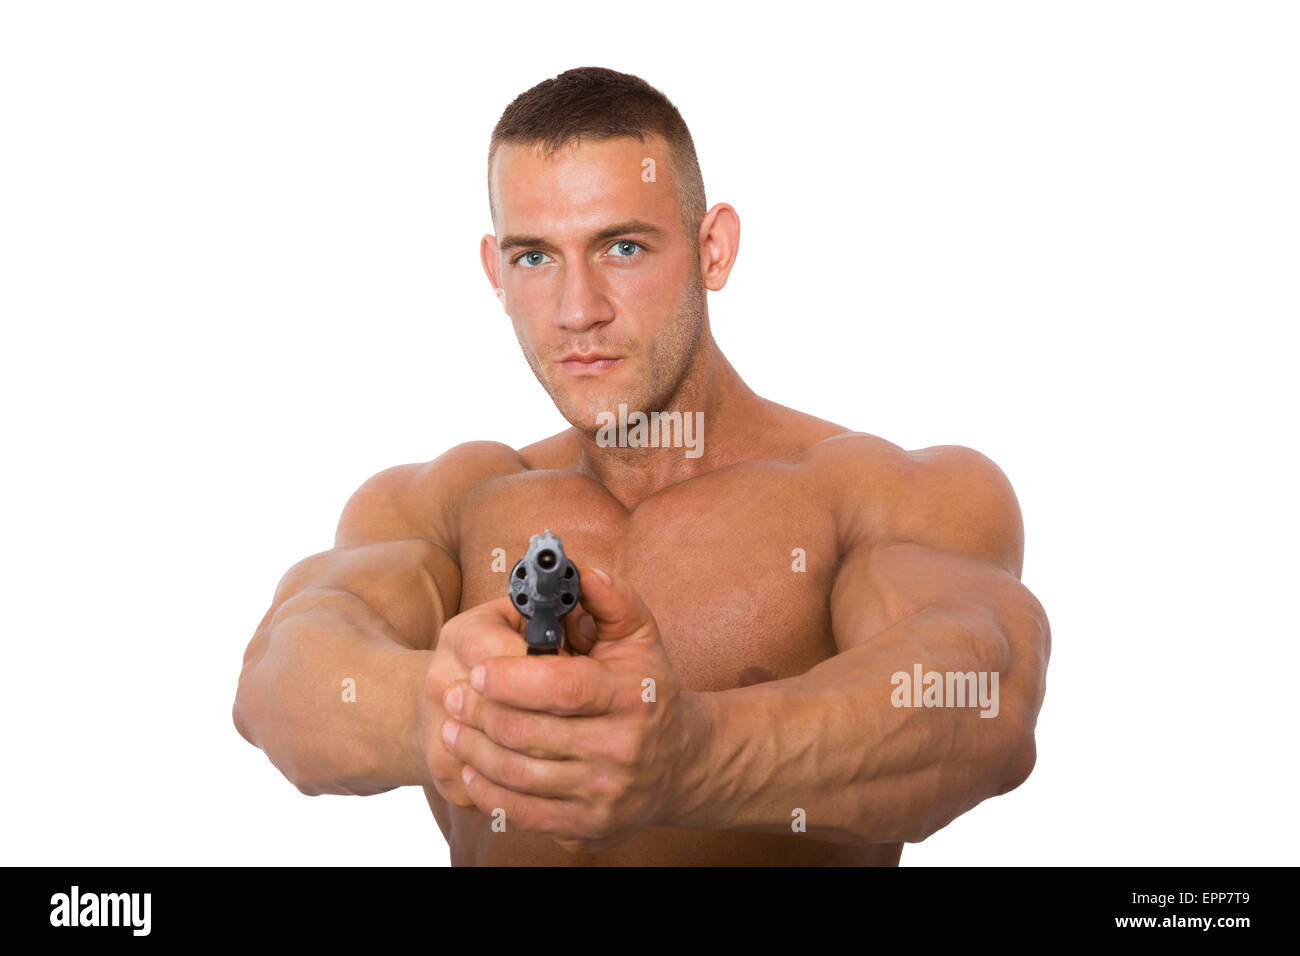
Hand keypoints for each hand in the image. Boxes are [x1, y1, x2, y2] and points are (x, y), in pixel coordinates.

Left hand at [440, 566, 711, 853]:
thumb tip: (576, 571)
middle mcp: (621, 749)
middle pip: (529, 734)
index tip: (480, 671)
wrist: (683, 764)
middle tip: (455, 696)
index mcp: (631, 697)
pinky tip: (473, 770)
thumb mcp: (640, 638)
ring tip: (454, 728)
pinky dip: (489, 792)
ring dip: (474, 752)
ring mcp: (604, 794)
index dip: (513, 680)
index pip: (564, 689)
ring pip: (518, 775)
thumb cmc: (651, 691)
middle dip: (480, 714)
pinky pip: (524, 813)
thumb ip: (610, 598)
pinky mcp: (589, 827)